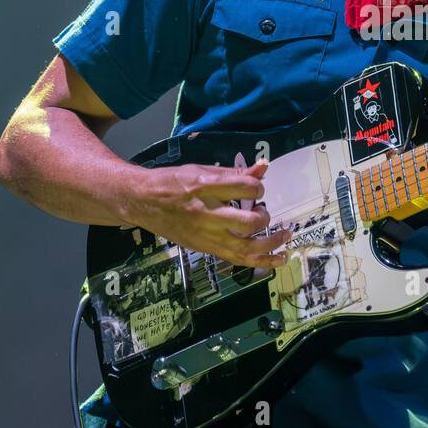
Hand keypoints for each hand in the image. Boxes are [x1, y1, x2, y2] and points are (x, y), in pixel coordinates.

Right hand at [125, 160, 291, 268]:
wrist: (141, 201)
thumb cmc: (172, 182)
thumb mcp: (201, 170)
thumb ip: (234, 172)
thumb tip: (264, 167)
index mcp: (204, 188)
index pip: (243, 188)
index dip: (257, 188)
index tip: (255, 190)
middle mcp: (206, 214)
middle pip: (247, 223)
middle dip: (264, 218)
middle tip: (263, 212)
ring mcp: (205, 235)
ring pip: (245, 248)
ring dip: (271, 244)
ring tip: (285, 236)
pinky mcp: (205, 249)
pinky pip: (237, 259)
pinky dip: (261, 261)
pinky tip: (278, 258)